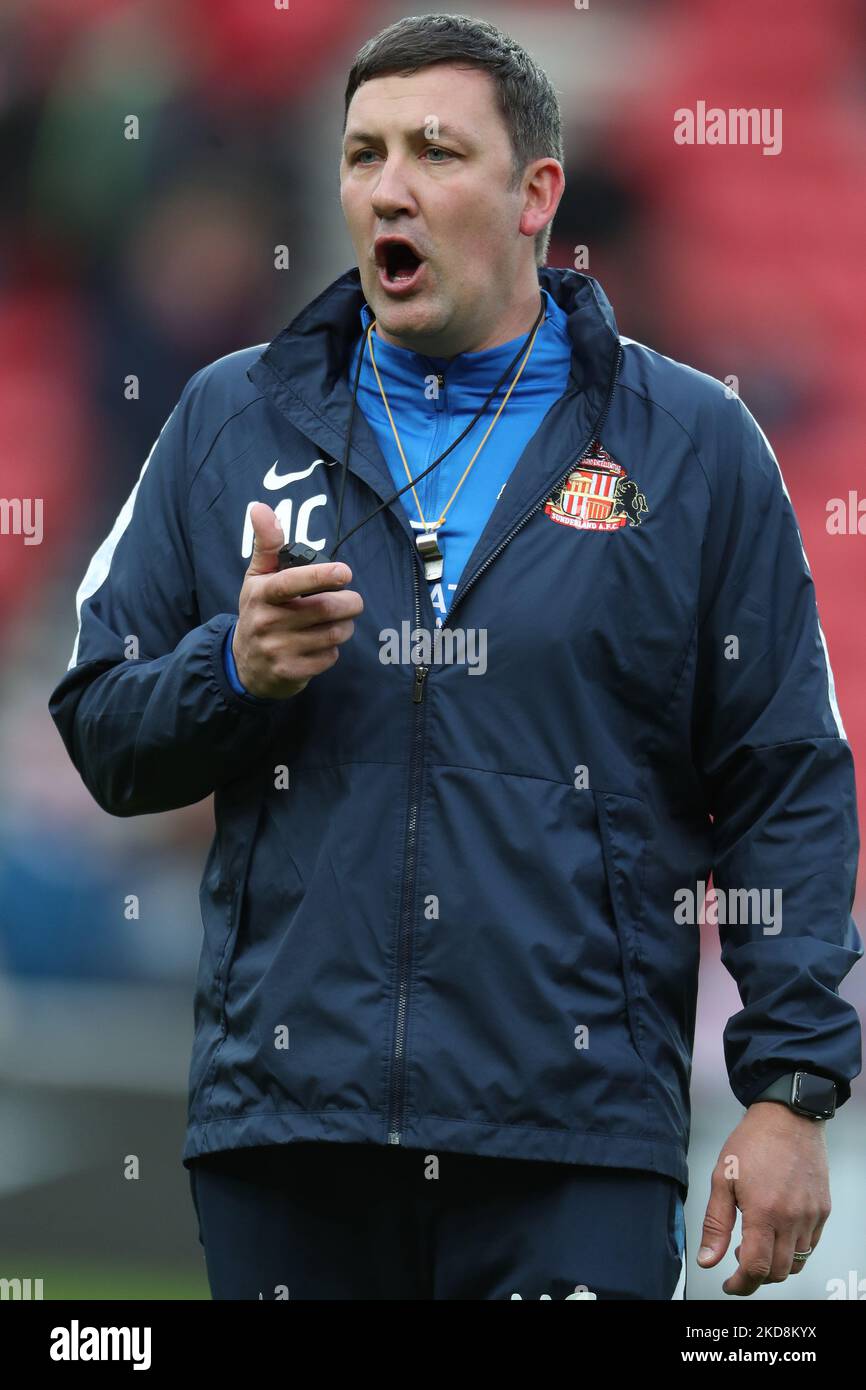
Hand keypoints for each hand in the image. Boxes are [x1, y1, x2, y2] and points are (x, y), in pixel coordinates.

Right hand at [232, 502, 363, 698]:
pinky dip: (334, 649)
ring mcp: (278, 649)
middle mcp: (267, 621)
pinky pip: (329, 657)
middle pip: (325, 609)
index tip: (345, 572)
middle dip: (349, 603)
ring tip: (339, 621)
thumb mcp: (258, 578)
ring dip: (345, 626)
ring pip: (333, 634)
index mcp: (262, 593)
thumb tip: (260, 507)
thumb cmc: (259, 612)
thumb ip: (267, 544)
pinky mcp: (291, 672)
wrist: (244, 665)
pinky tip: (322, 644)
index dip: (321, 576)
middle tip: (352, 601)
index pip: (292, 583)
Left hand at [697, 1102, 830, 1294]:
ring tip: (756, 1242)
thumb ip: (715, 1224)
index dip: (741, 1284)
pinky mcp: (823, 1210)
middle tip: (738, 1259)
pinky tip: (776, 1232)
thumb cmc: (753, 1142)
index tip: (730, 1285)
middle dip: (756, 1276)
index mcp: (764, 1212)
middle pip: (778, 1271)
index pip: (756, 1267)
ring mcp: (811, 1216)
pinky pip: (810, 1245)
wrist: (788, 1117)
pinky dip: (793, 1250)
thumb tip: (708, 1260)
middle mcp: (792, 1219)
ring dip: (775, 1264)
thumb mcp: (723, 1179)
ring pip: (797, 1262)